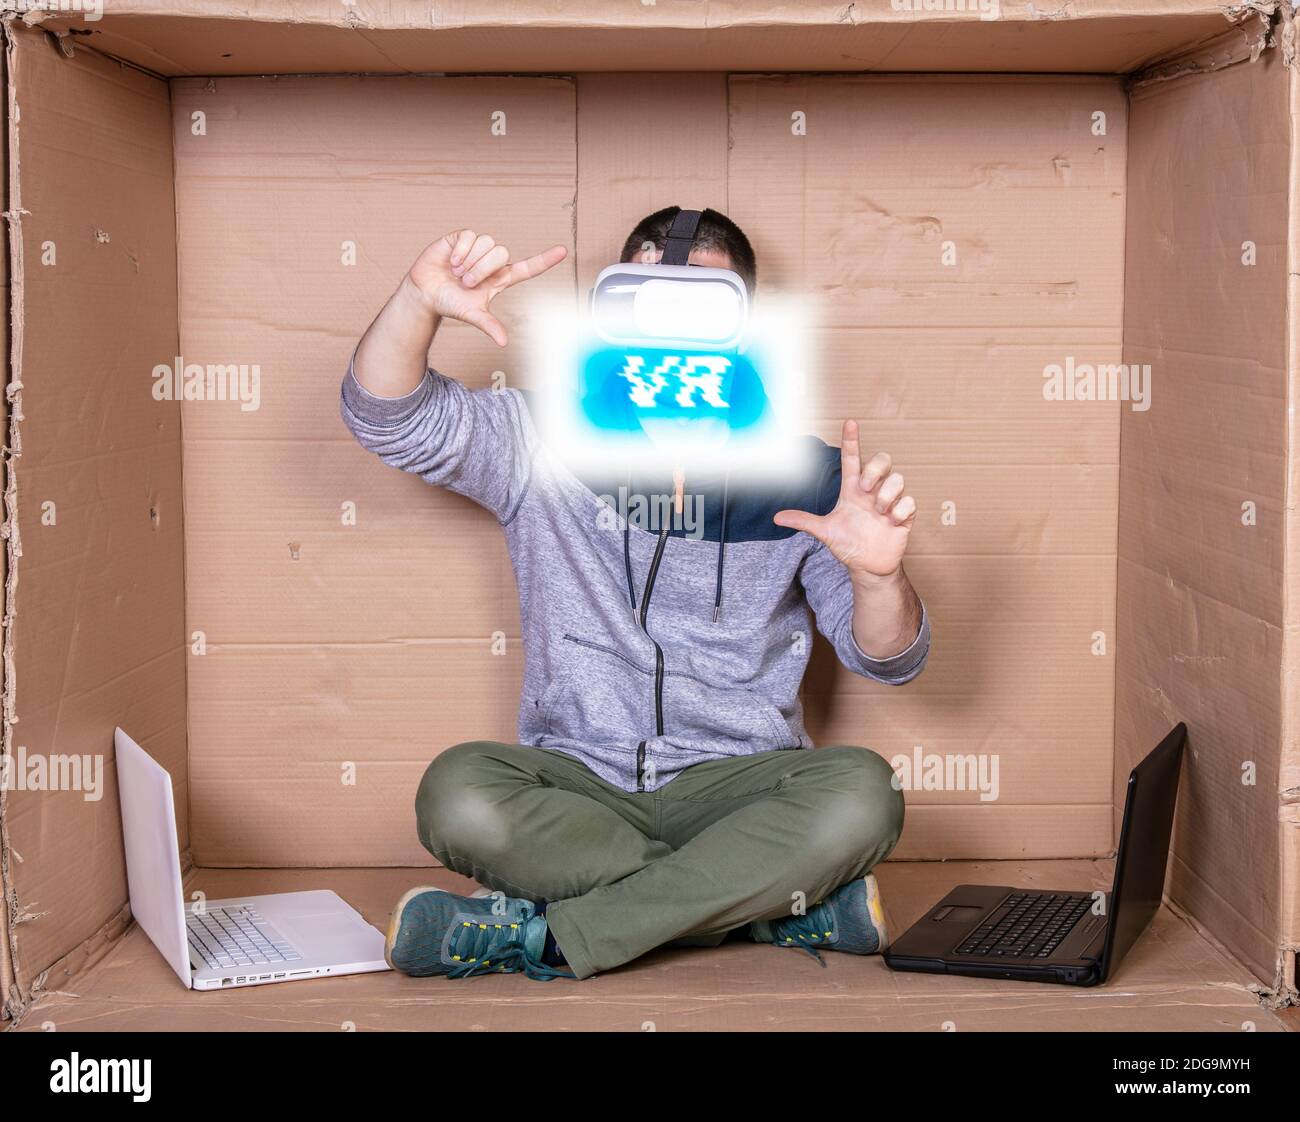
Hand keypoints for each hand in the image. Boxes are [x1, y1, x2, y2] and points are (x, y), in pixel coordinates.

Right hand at [405, 229, 567, 346]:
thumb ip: (488, 325)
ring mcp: (477, 247)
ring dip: (469, 262)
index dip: (545, 260)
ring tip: (456, 272)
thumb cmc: (451, 303)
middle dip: (481, 270)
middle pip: (501, 253)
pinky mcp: (461, 238)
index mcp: (500, 278)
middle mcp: (491, 261)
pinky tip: (451, 260)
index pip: (528, 268)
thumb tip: (503, 341)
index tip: (563, 251)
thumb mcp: (472, 315)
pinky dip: (460, 251)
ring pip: (486, 243)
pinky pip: (469, 236)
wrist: (425, 292)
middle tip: (466, 282)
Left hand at [774, 419, 916, 578]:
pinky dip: (901, 510)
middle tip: (865, 488)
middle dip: (876, 469)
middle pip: (882, 460)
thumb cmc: (848, 544)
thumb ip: (804, 522)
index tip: (850, 422)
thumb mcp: (825, 532)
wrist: (868, 566)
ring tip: (879, 512)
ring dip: (888, 494)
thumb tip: (776, 518)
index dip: (851, 440)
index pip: (852, 459)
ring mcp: (890, 503)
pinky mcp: (904, 516)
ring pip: (898, 479)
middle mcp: (872, 492)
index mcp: (852, 491)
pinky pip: (910, 501)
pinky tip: (892, 522)